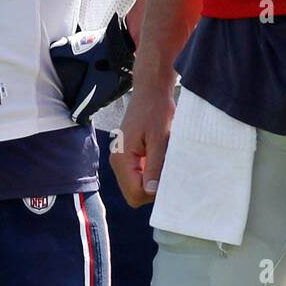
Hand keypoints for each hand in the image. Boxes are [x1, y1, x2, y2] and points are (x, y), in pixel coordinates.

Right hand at [110, 80, 174, 207]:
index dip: (154, 191)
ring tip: (164, 159)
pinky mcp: (128, 157)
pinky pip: (139, 176)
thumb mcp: (160, 139)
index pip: (135, 194)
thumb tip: (150, 191)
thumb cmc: (156, 111)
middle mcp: (117, 162)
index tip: (168, 175)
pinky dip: (152, 172)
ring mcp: (122, 161)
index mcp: (122, 159)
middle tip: (168, 168)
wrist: (151, 91)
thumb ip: (154, 166)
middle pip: (135, 194)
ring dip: (153, 179)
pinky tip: (160, 157)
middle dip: (153, 188)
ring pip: (137, 187)